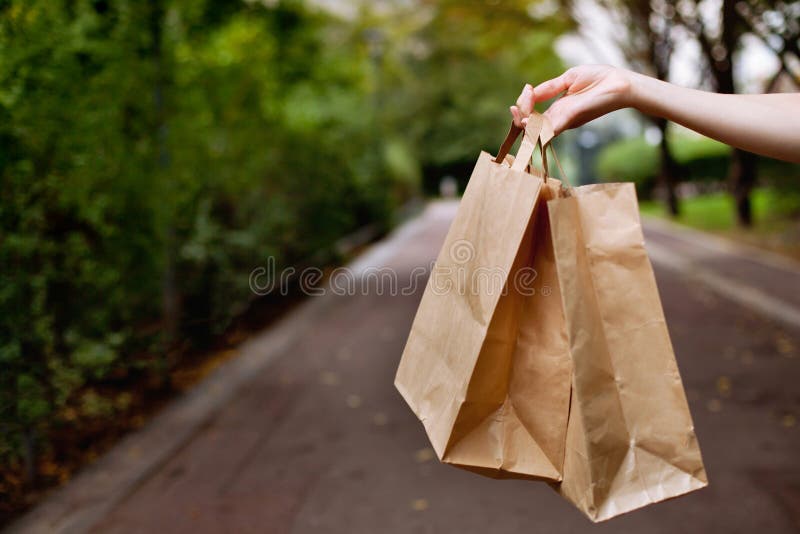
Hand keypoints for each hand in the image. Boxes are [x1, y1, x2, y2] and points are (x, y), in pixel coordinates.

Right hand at [510, 65, 633, 133]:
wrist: (621, 83)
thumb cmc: (600, 78)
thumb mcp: (569, 78)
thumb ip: (549, 87)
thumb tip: (529, 90)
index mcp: (559, 109)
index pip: (533, 112)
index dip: (524, 105)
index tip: (526, 90)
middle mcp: (560, 118)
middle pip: (532, 124)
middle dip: (519, 117)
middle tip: (515, 107)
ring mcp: (565, 120)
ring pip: (538, 130)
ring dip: (524, 125)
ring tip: (517, 116)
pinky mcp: (572, 118)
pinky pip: (550, 128)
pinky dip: (536, 128)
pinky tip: (526, 122)